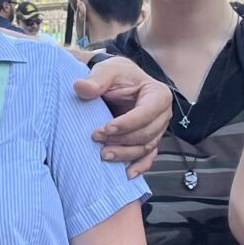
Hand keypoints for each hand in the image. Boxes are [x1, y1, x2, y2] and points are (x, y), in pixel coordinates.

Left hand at [75, 58, 172, 178]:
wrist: (119, 84)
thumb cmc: (117, 76)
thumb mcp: (107, 71)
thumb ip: (96, 79)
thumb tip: (81, 87)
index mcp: (158, 95)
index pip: (147, 113)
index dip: (128, 123)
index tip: (106, 128)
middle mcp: (162, 115)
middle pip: (146, 134)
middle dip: (121, 140)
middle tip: (96, 139)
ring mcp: (157, 130)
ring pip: (145, 148)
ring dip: (124, 154)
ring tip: (103, 155)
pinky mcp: (149, 142)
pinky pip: (147, 158)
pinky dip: (138, 167)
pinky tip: (126, 174)